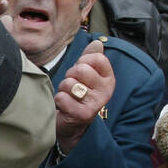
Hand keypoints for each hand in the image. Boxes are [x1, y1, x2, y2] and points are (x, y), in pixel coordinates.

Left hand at [54, 40, 114, 154]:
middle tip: (72, 86)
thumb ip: (90, 57)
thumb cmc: (78, 95)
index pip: (97, 58)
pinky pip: (62, 97)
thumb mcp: (86, 75)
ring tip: (68, 97)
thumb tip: (97, 43)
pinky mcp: (82, 114)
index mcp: (108, 79)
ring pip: (70, 83)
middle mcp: (106, 91)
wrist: (72, 124)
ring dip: (63, 89)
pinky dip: (58, 100)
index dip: (83, 61)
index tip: (81, 72)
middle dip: (70, 76)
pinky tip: (64, 106)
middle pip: (81, 69)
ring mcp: (95, 103)